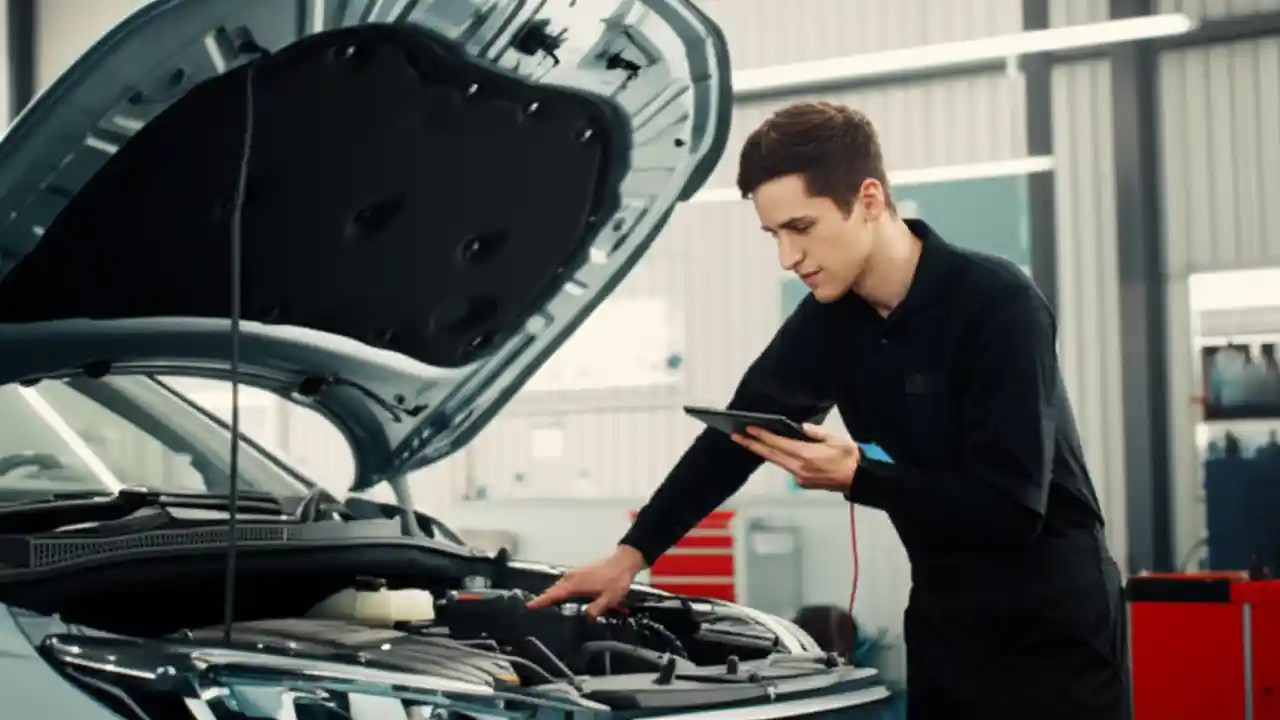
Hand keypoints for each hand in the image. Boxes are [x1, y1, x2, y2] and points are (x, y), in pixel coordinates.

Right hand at [526, 545, 646, 616]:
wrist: (624, 562)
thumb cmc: (616, 579)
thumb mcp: (608, 598)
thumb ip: (595, 609)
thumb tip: (586, 617)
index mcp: (575, 584)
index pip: (554, 594)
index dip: (541, 601)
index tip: (529, 605)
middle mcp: (572, 576)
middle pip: (554, 589)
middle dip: (544, 598)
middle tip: (535, 607)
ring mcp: (576, 572)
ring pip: (560, 585)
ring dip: (554, 593)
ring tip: (547, 603)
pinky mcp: (581, 572)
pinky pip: (566, 582)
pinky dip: (562, 589)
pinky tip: (565, 595)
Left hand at [732, 423, 859, 492]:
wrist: (861, 479)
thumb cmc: (850, 458)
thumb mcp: (833, 439)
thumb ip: (813, 432)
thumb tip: (798, 428)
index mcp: (806, 456)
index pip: (777, 443)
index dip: (761, 435)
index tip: (748, 428)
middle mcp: (799, 469)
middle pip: (770, 454)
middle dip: (752, 444)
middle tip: (736, 436)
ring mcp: (800, 478)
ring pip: (777, 462)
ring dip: (763, 451)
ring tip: (749, 441)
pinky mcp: (803, 483)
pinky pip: (786, 468)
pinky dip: (779, 458)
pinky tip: (773, 450)